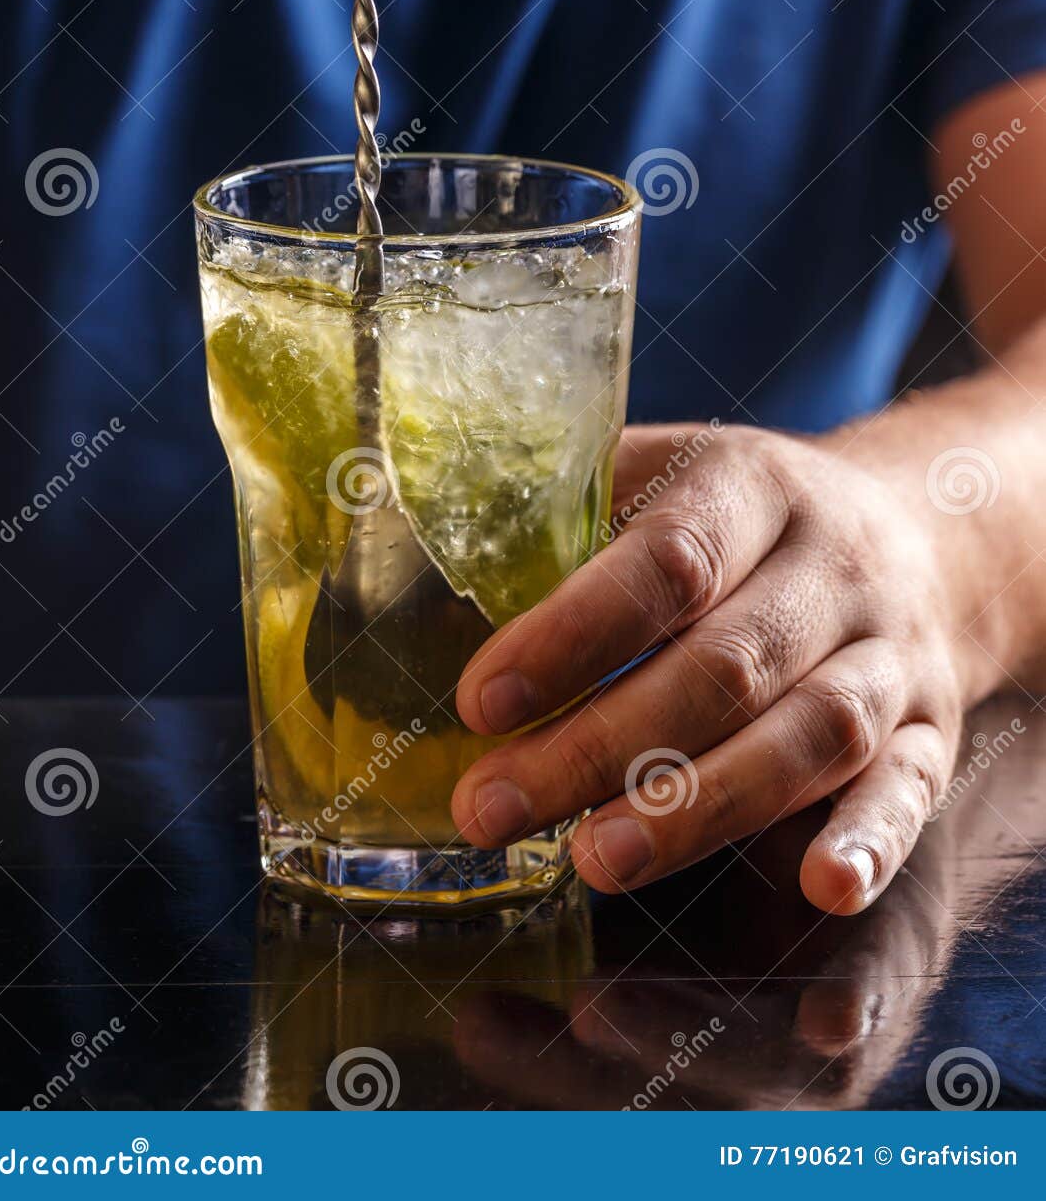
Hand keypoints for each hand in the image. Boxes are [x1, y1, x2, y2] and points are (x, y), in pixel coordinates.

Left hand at [453, 422, 975, 912]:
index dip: (574, 631)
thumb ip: (569, 507)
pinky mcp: (932, 727)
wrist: (924, 531)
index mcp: (754, 484)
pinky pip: (912, 788)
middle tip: (494, 806)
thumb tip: (427, 556)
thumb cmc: (747, 514)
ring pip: (812, 732)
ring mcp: (892, 650)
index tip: (482, 700)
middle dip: (603, 744)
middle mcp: (834, 566)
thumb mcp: (669, 472)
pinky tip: (819, 887)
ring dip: (704, 806)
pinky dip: (870, 840)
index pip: (669, 557)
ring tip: (598, 859)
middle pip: (726, 663)